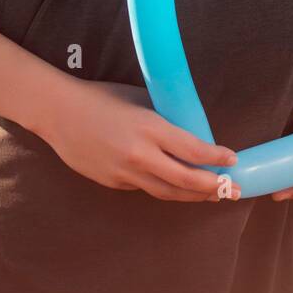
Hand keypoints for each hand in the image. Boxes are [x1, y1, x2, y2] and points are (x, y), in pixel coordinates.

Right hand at [37, 75, 241, 201]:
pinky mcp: (113, 183)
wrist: (60, 113)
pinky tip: (176, 187)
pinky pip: (144, 188)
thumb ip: (162, 119)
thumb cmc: (101, 97)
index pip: (192, 150)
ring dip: (192, 195)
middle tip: (233, 189)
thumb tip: (188, 130)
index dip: (216, 158)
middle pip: (185, 180)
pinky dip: (164, 188)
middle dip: (213, 187)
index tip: (233, 159)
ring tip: (213, 196)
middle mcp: (140, 154)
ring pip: (167, 192)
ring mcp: (125, 173)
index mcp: (149, 127)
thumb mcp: (139, 100)